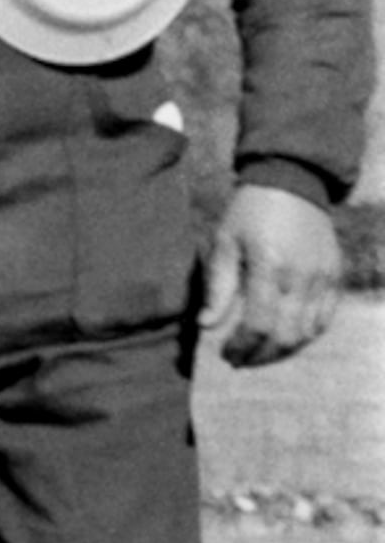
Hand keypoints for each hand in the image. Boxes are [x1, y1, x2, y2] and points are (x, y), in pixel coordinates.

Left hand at [201, 183, 343, 366]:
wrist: (292, 182)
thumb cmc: (250, 211)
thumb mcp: (225, 241)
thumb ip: (218, 287)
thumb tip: (206, 326)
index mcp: (269, 266)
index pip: (258, 325)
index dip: (241, 347)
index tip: (226, 354)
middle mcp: (301, 276)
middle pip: (285, 336)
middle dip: (260, 356)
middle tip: (240, 360)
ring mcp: (323, 278)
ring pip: (308, 333)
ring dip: (282, 350)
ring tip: (259, 352)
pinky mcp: (335, 276)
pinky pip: (324, 319)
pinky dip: (305, 335)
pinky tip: (285, 336)